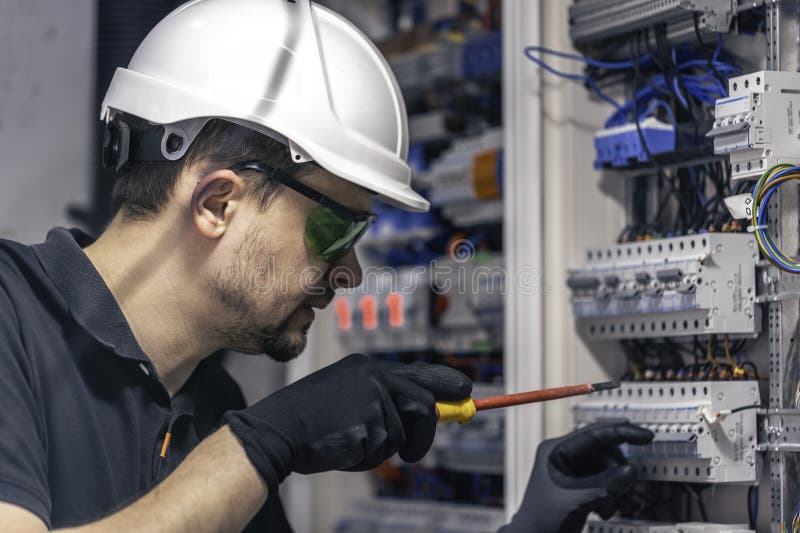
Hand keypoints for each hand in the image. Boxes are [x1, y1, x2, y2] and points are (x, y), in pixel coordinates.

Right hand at [224, 354, 471, 492]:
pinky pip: (380, 451)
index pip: (419, 372)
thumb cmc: (312, 418)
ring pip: (400, 435)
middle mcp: (373, 377)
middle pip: (423, 406)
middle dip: (424, 434)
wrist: (276, 429)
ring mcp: (370, 400)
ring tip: (350, 442)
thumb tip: (428, 413)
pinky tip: (339, 448)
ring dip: (382, 448)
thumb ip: (385, 401)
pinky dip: (364, 459)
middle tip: (415, 455)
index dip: (446, 383)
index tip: (466, 392)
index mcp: (368, 367)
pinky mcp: (366, 425)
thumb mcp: (349, 397)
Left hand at [500, 420, 653, 532]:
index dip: (621, 432)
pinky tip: (603, 511)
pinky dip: (611, 496)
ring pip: (608, 469)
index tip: (646, 435)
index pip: (593, 433)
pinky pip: (606, 482)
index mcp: (555, 450)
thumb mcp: (575, 501)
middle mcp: (563, 456)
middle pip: (604, 451)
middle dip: (618, 471)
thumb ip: (604, 485)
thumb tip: (630, 471)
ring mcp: (572, 471)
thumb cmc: (541, 521)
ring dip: (615, 488)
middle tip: (624, 487)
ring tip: (609, 506)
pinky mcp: (580, 486)